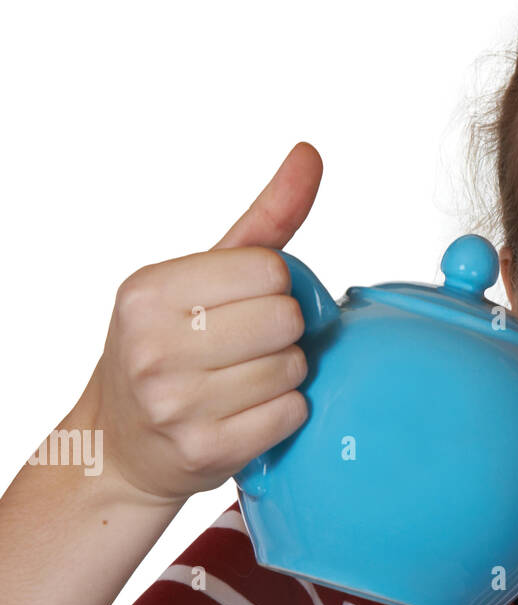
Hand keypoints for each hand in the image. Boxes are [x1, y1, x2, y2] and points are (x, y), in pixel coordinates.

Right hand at [86, 142, 323, 506]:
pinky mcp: (205, 451)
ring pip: (294, 367)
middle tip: (246, 345)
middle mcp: (153, 347)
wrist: (121, 445)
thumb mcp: (202, 275)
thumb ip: (266, 218)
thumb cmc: (170, 346)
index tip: (243, 304)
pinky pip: (292, 413)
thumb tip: (310, 154)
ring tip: (243, 379)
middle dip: (282, 330)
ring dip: (285, 372)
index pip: (272, 269)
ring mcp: (176, 404)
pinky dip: (285, 412)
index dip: (274, 286)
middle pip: (287, 318)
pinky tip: (248, 412)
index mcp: (149, 292)